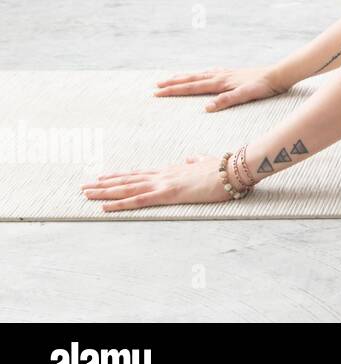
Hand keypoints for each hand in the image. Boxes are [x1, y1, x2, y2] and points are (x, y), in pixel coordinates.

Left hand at [81, 154, 237, 211]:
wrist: (234, 168)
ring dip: (105, 191)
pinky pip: (139, 200)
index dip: (120, 176)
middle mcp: (163, 175)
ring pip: (127, 188)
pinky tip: (105, 205)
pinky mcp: (169, 193)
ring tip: (86, 193)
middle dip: (104, 184)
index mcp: (171, 171)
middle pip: (128, 180)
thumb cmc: (223, 168)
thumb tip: (190, 157)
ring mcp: (164, 183)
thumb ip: (195, 160)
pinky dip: (120, 203)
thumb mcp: (206, 163)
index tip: (103, 177)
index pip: (140, 174)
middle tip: (83, 186)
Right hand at [154, 66, 286, 111]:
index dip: (174, 91)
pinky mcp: (234, 73)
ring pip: (200, 74)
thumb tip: (206, 107)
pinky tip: (203, 74)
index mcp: (220, 82)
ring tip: (172, 78)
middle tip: (156, 86)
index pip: (192, 87)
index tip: (157, 93)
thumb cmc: (264, 86)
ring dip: (184, 77)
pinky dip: (201, 73)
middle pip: (192, 79)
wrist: (279, 74)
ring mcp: (227, 73)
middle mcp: (221, 75)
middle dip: (173, 83)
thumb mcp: (246, 95)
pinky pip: (211, 72)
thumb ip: (227, 100)